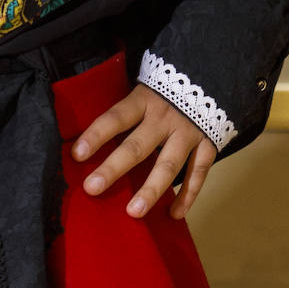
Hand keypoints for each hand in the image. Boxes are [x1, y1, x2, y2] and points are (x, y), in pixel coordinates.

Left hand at [71, 81, 215, 219]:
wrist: (211, 74)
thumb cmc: (166, 88)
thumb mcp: (143, 89)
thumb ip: (125, 111)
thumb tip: (91, 138)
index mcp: (144, 100)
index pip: (115, 118)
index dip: (96, 135)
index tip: (77, 154)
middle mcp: (165, 117)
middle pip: (137, 146)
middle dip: (113, 168)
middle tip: (92, 188)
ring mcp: (188, 132)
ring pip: (168, 165)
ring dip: (151, 190)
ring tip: (134, 212)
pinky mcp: (208, 143)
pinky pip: (198, 173)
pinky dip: (188, 195)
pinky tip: (174, 214)